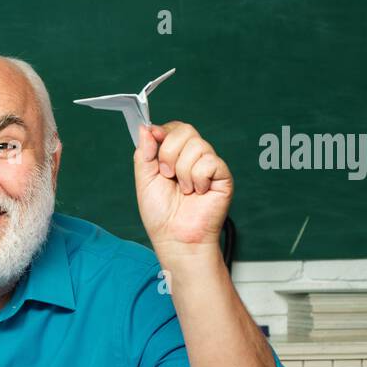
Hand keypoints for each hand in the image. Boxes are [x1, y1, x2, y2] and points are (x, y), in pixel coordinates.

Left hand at [134, 121, 232, 253]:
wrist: (175, 237)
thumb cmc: (161, 214)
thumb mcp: (144, 180)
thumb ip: (144, 153)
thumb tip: (146, 128)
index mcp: (175, 156)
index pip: (174, 128)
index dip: (163, 132)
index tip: (153, 140)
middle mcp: (193, 157)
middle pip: (186, 130)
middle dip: (169, 153)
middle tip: (167, 176)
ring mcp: (209, 165)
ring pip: (197, 146)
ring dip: (183, 171)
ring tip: (183, 190)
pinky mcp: (222, 176)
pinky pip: (209, 162)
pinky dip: (197, 178)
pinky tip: (197, 192)